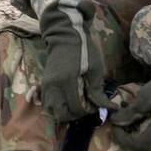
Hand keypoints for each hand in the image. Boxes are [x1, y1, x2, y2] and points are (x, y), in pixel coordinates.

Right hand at [39, 0, 107, 122]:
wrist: (66, 36)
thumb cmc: (84, 50)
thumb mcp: (96, 68)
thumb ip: (97, 90)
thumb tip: (107, 107)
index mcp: (67, 81)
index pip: (76, 107)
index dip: (88, 110)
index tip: (96, 104)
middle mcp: (53, 86)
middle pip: (61, 114)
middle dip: (75, 115)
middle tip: (86, 107)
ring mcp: (46, 85)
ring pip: (51, 111)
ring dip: (64, 112)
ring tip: (77, 105)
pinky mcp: (43, 84)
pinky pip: (47, 103)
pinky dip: (56, 107)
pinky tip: (67, 101)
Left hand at [109, 53, 150, 150]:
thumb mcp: (145, 97)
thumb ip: (129, 112)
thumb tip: (115, 122)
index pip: (137, 144)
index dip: (123, 139)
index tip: (113, 128)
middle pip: (144, 147)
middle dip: (128, 140)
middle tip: (117, 128)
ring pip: (150, 142)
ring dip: (135, 136)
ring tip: (125, 124)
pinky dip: (143, 131)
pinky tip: (137, 120)